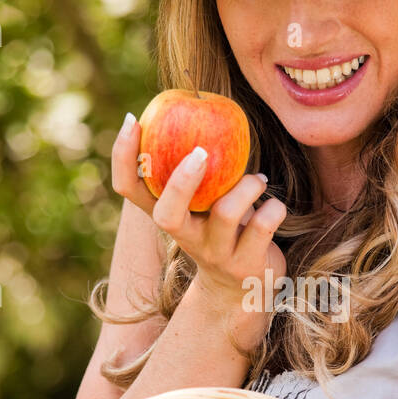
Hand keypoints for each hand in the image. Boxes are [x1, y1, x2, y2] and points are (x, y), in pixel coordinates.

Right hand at [112, 115, 287, 319]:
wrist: (241, 292)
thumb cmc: (221, 231)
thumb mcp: (200, 204)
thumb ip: (195, 171)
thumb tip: (195, 106)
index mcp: (168, 216)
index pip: (129, 189)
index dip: (123, 157)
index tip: (131, 121)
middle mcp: (185, 238)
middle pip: (167, 215)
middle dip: (182, 182)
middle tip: (200, 152)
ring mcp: (215, 254)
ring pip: (226, 213)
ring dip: (247, 186)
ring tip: (258, 179)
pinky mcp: (247, 264)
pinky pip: (263, 224)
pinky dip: (274, 207)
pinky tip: (273, 205)